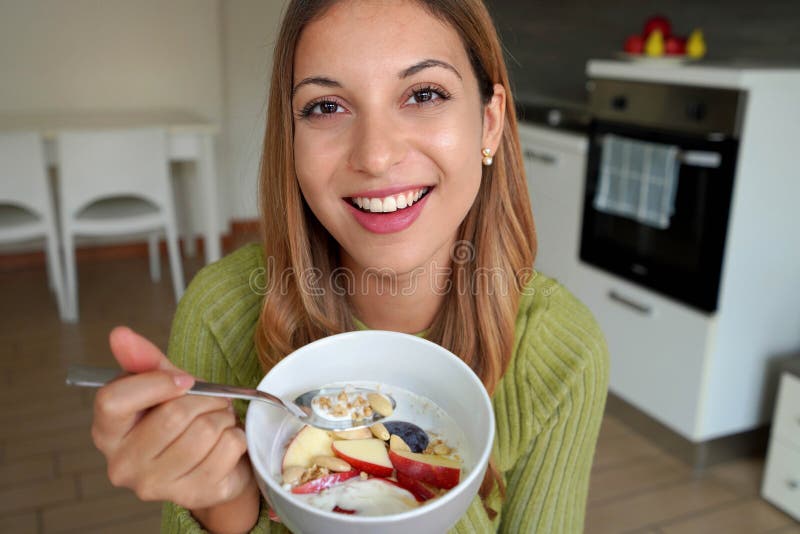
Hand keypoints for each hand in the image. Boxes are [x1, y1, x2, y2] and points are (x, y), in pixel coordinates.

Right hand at [91, 327, 252, 510]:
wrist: (213, 462)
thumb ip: (143, 360)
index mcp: (107, 433)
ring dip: (222, 417)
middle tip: (212, 400)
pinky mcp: (193, 494)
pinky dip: (236, 436)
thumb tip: (119, 334)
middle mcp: (123, 466)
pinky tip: (226, 441)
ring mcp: (156, 486)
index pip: (114, 400)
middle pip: (172, 415)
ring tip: (218, 420)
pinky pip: (228, 448)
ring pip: (205, 432)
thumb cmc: (183, 419)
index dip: (155, 382)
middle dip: (205, 399)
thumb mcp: (163, 384)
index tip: (184, 380)